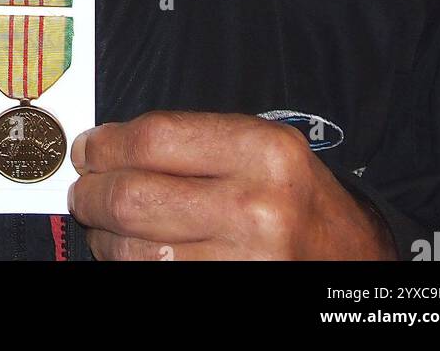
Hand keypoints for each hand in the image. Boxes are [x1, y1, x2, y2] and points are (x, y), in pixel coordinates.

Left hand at [68, 111, 397, 260]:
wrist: (355, 260)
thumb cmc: (300, 200)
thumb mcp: (265, 150)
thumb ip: (195, 142)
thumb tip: (110, 146)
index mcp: (264, 152)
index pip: (154, 139)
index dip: (107, 144)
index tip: (88, 148)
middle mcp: (256, 208)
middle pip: (135, 196)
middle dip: (94, 193)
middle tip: (84, 190)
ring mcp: (246, 262)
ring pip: (136, 251)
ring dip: (105, 238)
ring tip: (104, 226)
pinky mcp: (232, 299)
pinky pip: (156, 281)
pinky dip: (130, 267)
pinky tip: (129, 254)